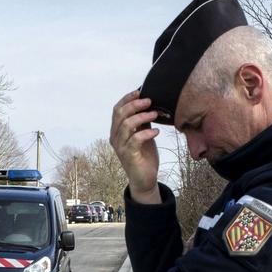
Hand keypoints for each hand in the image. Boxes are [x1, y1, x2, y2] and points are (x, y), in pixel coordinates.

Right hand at [110, 90, 161, 204]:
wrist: (145, 180)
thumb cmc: (144, 157)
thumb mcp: (144, 135)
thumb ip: (143, 121)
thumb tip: (150, 104)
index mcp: (117, 131)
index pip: (117, 110)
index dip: (127, 99)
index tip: (139, 91)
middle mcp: (115, 137)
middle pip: (120, 115)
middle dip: (134, 105)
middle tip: (149, 100)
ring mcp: (120, 147)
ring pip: (126, 125)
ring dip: (142, 117)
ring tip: (155, 114)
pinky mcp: (128, 156)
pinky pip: (135, 140)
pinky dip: (146, 133)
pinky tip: (156, 131)